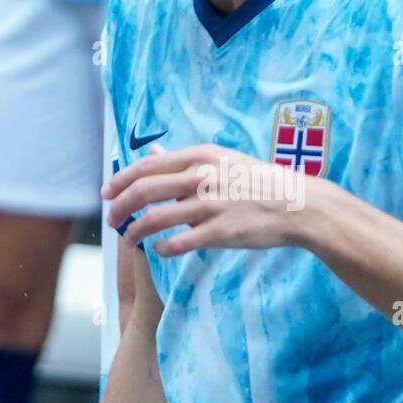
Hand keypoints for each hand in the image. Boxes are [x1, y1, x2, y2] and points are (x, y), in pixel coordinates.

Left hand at [103, 143, 313, 256]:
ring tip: (129, 240)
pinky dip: (162, 248)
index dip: (120, 181)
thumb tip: (150, 153)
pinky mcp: (221, 231)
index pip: (146, 166)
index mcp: (200, 157)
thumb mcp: (220, 161)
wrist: (297, 204)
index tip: (106, 193)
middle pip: (144, 191)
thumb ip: (183, 161)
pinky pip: (179, 243)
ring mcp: (211, 204)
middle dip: (120, 207)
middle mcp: (202, 177)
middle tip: (111, 220)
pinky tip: (159, 250)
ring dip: (135, 231)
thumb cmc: (257, 182)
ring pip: (156, 219)